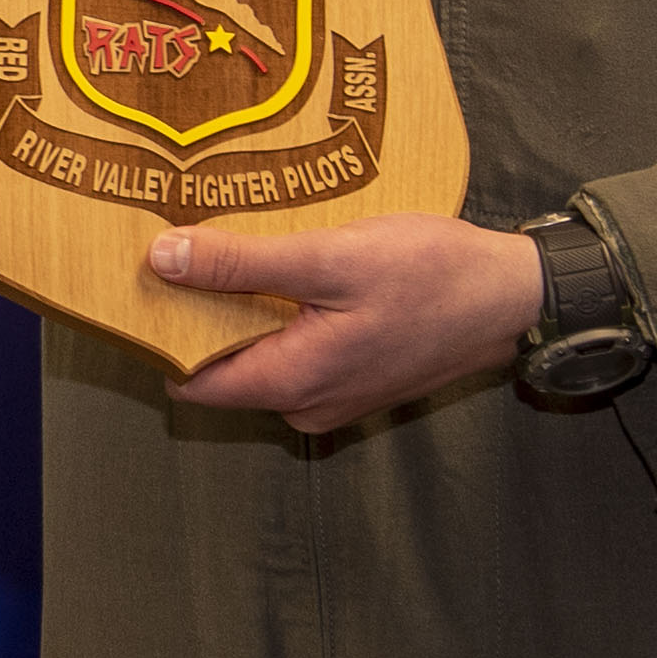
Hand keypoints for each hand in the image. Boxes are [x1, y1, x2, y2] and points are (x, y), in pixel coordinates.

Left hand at [149, 215, 545, 434]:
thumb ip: (242, 264)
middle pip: (221, 369)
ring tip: (229, 253)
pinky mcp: (354, 377)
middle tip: (180, 253)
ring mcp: (333, 396)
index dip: (158, 335)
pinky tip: (281, 272)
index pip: (190, 382)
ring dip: (240, 314)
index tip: (139, 286)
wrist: (517, 294)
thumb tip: (161, 259)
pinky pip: (294, 352)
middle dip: (198, 318)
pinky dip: (280, 317)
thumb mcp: (330, 258)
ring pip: (259, 358)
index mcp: (293, 383)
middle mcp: (307, 404)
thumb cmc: (433, 275)